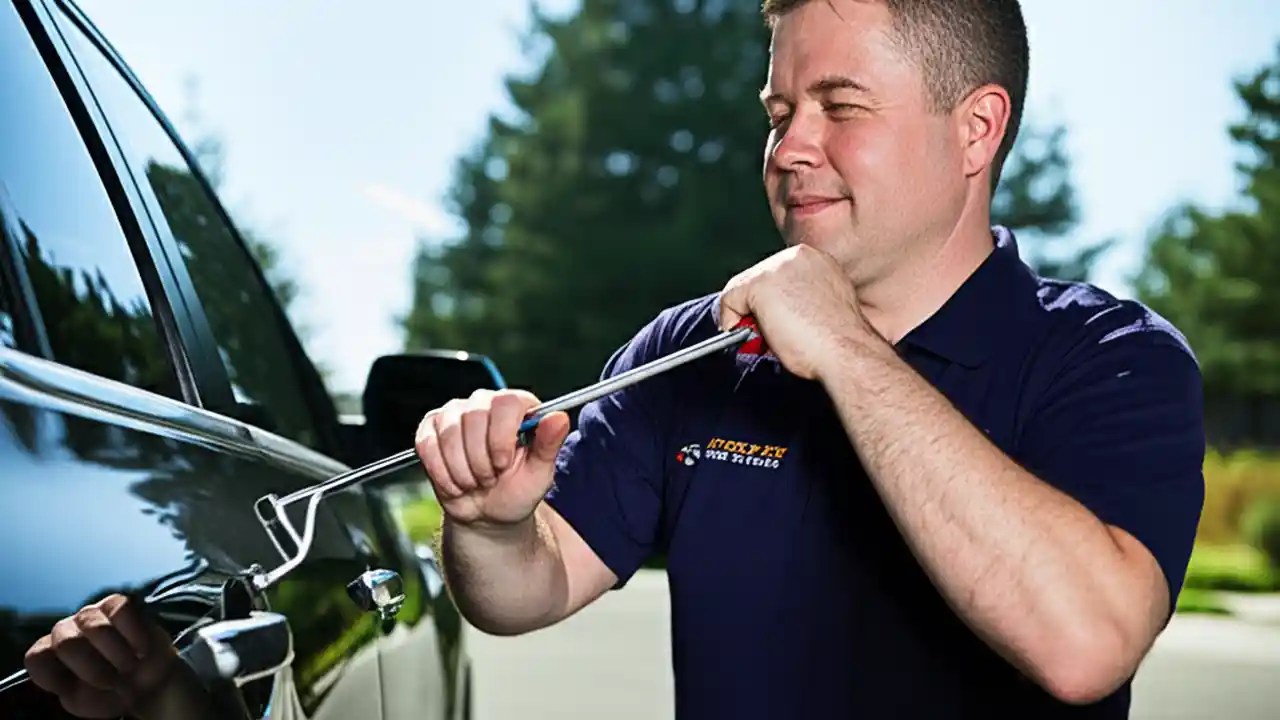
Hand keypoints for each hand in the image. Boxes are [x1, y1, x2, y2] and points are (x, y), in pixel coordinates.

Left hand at [23, 594, 197, 718]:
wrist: (149, 684)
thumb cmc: (111, 693)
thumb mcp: (82, 700)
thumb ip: (65, 685)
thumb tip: (65, 670)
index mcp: (49, 655)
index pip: (37, 658)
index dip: (58, 677)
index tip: (81, 691)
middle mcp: (66, 630)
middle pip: (66, 644)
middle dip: (94, 669)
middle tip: (115, 682)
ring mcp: (91, 614)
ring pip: (95, 627)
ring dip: (117, 654)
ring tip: (131, 667)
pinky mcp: (118, 604)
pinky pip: (122, 611)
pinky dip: (134, 634)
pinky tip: (141, 648)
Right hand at [415, 389, 571, 527]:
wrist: (487, 513)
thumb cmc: (517, 490)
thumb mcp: (539, 473)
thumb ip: (549, 445)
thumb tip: (559, 418)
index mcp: (517, 406)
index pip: (506, 403)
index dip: (502, 437)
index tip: (504, 463)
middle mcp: (485, 402)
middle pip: (474, 417)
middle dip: (481, 459)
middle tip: (491, 478)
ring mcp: (455, 413)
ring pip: (450, 433)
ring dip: (462, 469)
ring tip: (476, 481)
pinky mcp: (430, 429)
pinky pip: (428, 446)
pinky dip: (442, 473)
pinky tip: (456, 483)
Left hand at [718, 245, 869, 379]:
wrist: (845, 350)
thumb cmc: (839, 340)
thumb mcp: (822, 306)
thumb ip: (801, 298)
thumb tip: (778, 309)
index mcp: (815, 259)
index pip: (777, 275)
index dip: (773, 302)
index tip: (777, 322)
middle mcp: (796, 255)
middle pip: (758, 278)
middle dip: (758, 307)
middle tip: (771, 334)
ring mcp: (777, 266)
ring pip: (743, 289)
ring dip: (748, 315)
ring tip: (769, 338)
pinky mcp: (760, 283)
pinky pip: (728, 299)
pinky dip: (730, 320)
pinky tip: (754, 336)